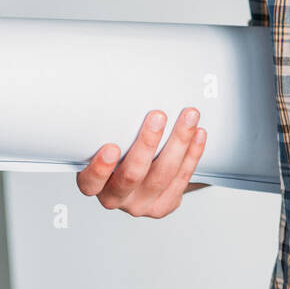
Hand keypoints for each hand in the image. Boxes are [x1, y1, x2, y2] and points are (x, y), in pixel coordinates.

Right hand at [76, 107, 207, 216]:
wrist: (140, 177)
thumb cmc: (119, 151)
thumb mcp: (106, 140)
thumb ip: (109, 127)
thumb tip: (119, 83)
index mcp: (95, 185)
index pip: (91, 182)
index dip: (100, 168)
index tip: (111, 147)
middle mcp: (116, 198)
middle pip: (132, 175)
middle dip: (147, 144)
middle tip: (158, 116)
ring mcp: (142, 205)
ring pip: (163, 175)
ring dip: (178, 142)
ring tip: (188, 116)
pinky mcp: (164, 205)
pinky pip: (182, 179)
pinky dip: (192, 154)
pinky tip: (198, 133)